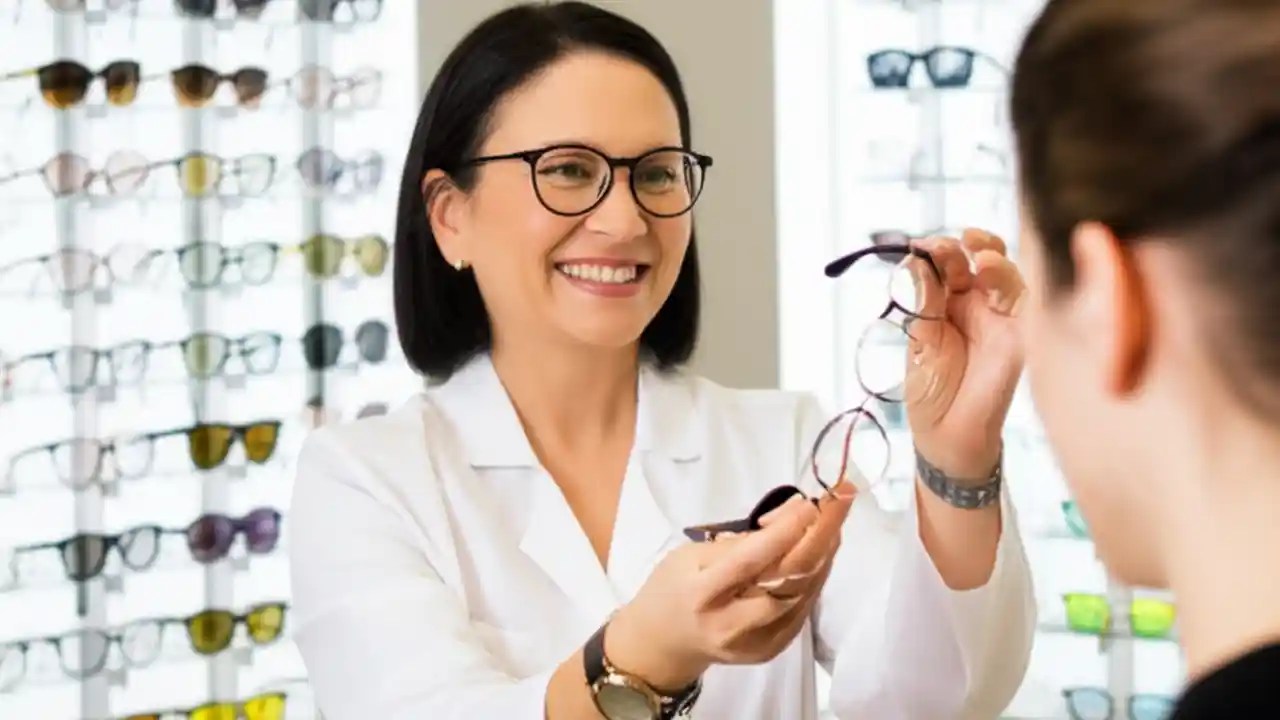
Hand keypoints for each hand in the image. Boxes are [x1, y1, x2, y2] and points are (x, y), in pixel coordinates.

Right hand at [606, 490, 847, 690]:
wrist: (664, 644)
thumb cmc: (672, 588)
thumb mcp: (688, 555)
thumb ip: (737, 542)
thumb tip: (790, 518)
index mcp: (702, 594)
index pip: (750, 561)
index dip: (784, 531)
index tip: (811, 502)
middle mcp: (731, 623)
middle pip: (788, 578)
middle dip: (821, 534)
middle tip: (842, 499)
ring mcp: (755, 642)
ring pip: (804, 592)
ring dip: (825, 551)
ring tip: (834, 517)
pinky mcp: (772, 649)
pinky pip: (804, 606)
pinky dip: (817, 574)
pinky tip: (822, 549)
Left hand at [905, 229, 1025, 479]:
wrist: (947, 437)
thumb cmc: (931, 393)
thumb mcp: (920, 343)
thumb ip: (922, 304)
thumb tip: (912, 262)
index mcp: (948, 303)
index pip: (947, 264)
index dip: (936, 251)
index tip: (919, 246)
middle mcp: (978, 305)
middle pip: (979, 260)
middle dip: (964, 246)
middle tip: (946, 245)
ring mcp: (1002, 319)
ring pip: (1006, 275)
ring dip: (993, 258)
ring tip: (978, 258)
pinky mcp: (1022, 338)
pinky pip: (1028, 305)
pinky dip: (1015, 285)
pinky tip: (997, 274)